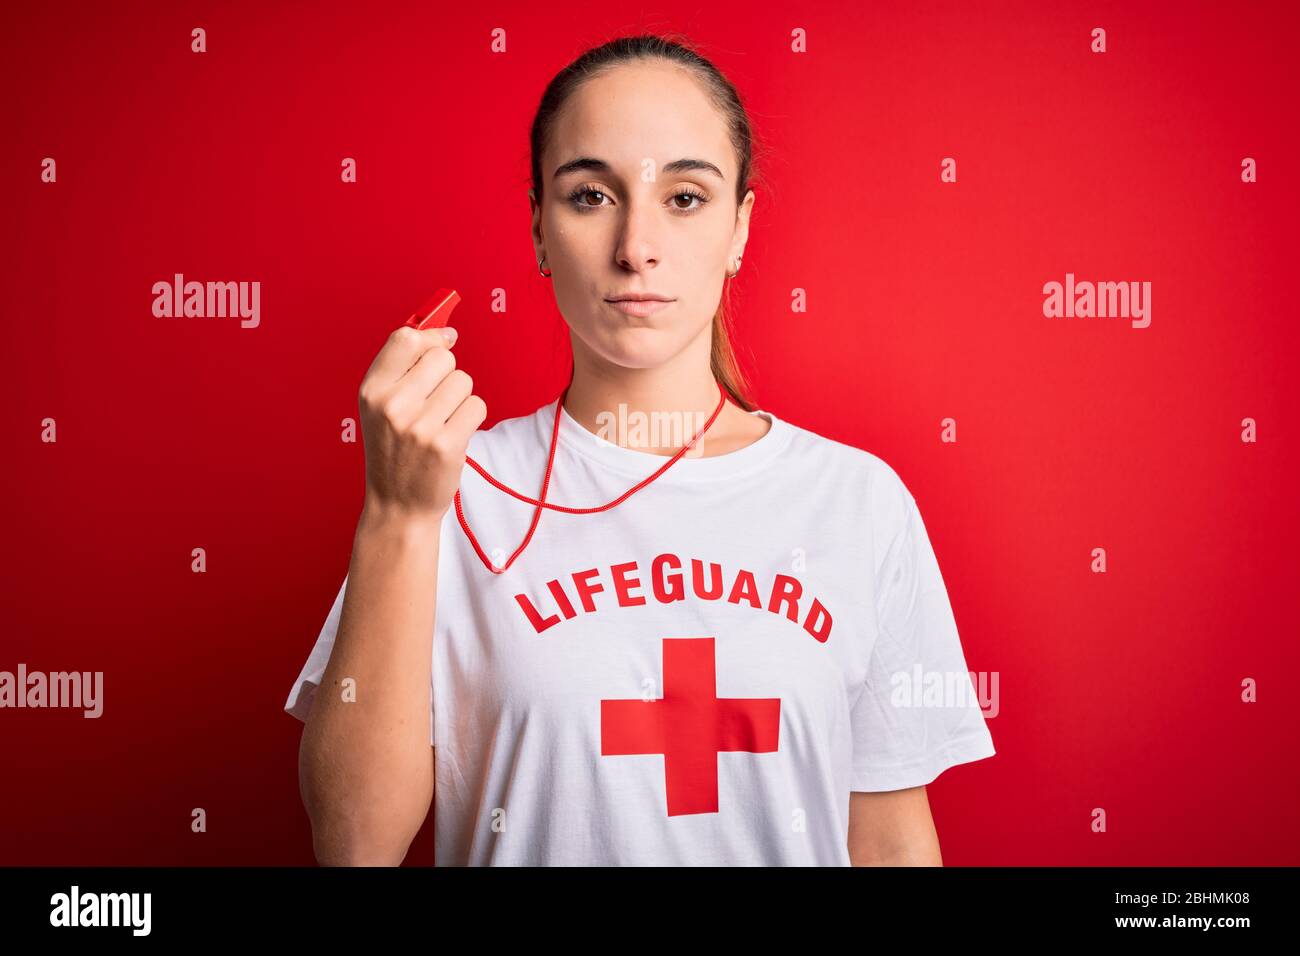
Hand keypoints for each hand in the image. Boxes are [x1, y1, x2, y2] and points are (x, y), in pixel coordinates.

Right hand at [356, 325, 485, 522]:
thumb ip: (404, 368)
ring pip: (464, 382)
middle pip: (443, 358)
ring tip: (441, 422)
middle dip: (447, 375)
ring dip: (460, 399)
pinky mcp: (446, 444)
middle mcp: (392, 405)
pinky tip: (453, 434)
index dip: (431, 337)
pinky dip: (471, 418)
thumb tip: (445, 332)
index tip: (443, 342)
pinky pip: (477, 406)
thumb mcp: (381, 407)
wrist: (398, 506)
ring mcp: (419, 426)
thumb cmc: (394, 451)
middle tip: (435, 402)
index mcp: (372, 390)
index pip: (406, 338)